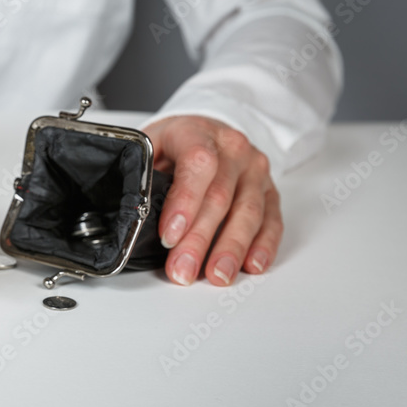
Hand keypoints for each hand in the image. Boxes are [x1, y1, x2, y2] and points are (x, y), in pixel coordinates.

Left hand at [142, 115, 281, 286]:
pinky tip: (252, 265)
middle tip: (183, 269)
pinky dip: (263, 245)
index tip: (169, 235)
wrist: (207, 130)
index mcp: (197, 132)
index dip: (184, 201)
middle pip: (219, 197)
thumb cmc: (175, 143)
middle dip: (199, 239)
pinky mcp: (269, 191)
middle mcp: (232, 149)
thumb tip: (135, 215)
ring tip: (216, 275)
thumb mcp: (150, 146)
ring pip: (248, 212)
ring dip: (231, 248)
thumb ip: (144, 175)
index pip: (197, 164)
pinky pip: (271, 220)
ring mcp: (255, 170)